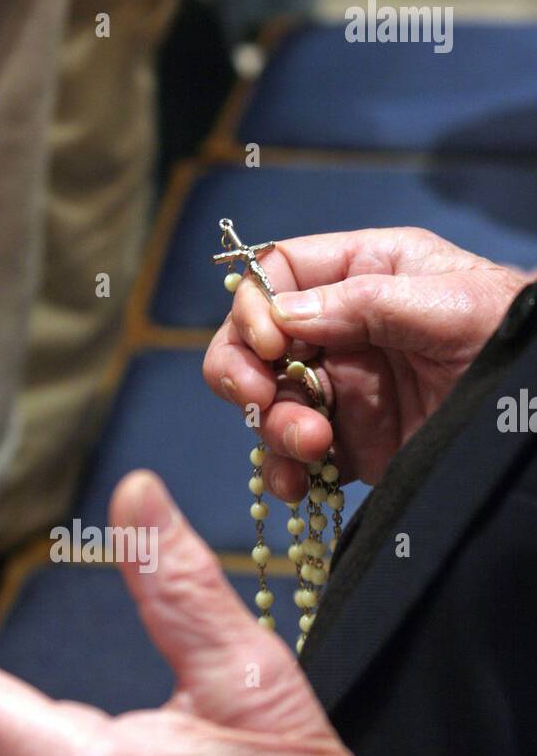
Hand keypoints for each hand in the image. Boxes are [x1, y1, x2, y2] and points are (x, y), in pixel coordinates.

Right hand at [204, 227, 529, 498]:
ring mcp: (345, 389)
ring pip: (269, 403)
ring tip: (314, 447)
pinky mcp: (352, 443)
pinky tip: (301, 483)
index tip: (268, 345)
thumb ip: (365, 304)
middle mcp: (345, 328)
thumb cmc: (511, 337)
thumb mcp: (450, 306)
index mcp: (367, 272)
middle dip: (245, 372)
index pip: (279, 271)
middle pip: (255, 340)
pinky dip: (285, 471)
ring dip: (274, 428)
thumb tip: (283, 314)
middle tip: (260, 401)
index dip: (255, 306)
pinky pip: (294, 455)